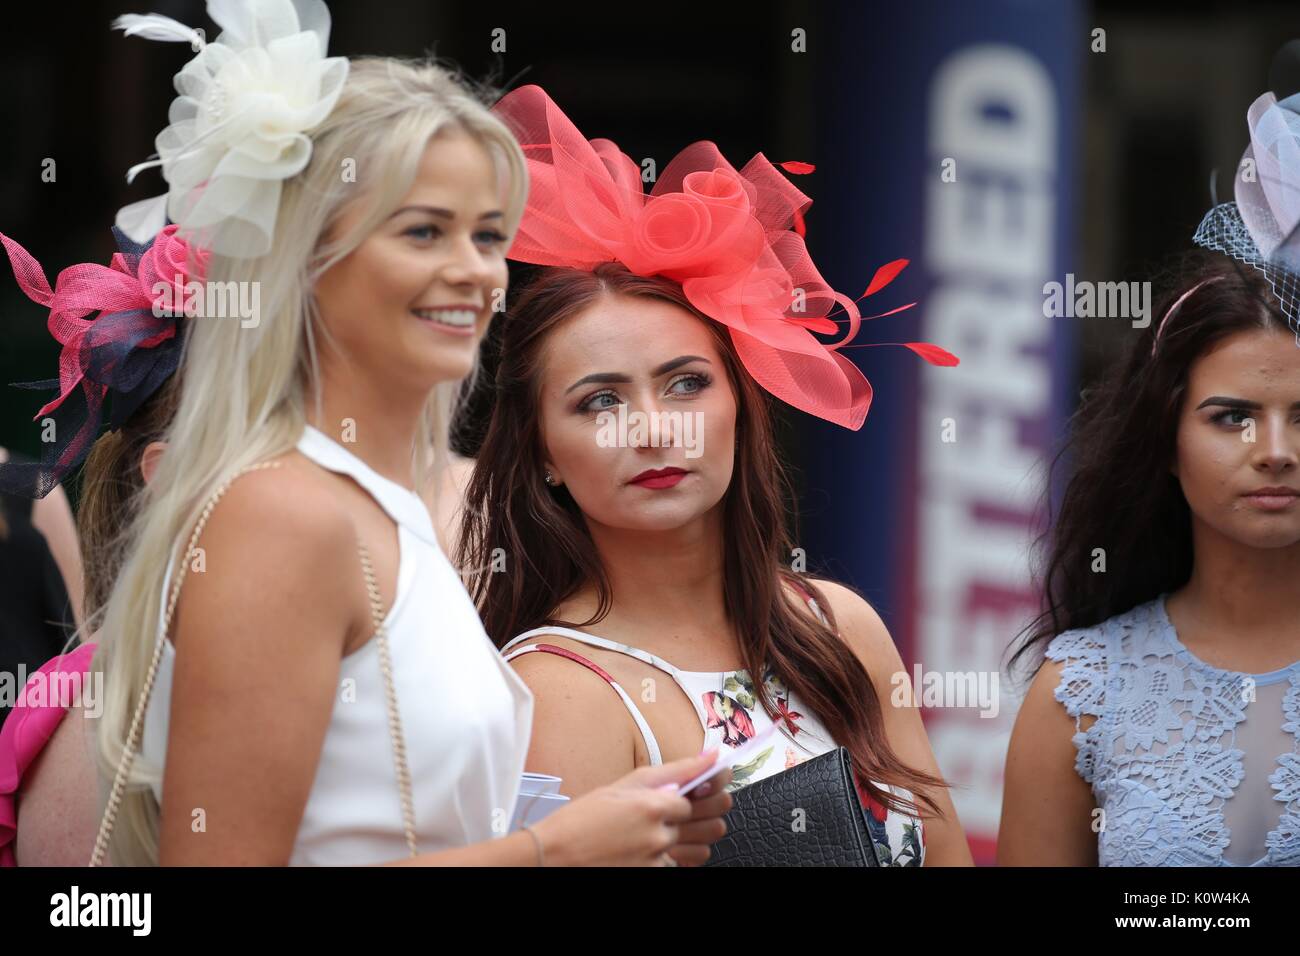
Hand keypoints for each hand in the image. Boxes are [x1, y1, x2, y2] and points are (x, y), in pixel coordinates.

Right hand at [530, 750, 731, 865]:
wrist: (554, 856)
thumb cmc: (581, 820)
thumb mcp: (622, 785)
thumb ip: (671, 772)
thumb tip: (711, 755)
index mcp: (651, 805)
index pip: (696, 799)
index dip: (687, 797)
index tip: (679, 797)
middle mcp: (658, 835)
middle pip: (710, 824)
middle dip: (700, 817)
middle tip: (682, 814)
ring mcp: (656, 860)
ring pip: (701, 849)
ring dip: (689, 840)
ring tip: (662, 833)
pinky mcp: (652, 876)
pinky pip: (680, 866)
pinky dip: (670, 858)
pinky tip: (648, 850)